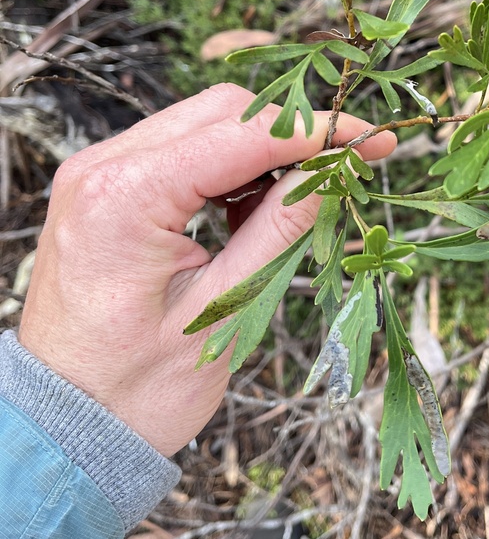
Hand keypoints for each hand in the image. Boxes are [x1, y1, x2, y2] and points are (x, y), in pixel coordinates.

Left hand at [18, 84, 395, 455]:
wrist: (67, 426)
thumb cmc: (135, 389)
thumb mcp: (225, 308)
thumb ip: (282, 227)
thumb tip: (334, 171)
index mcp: (125, 197)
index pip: (242, 135)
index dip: (316, 133)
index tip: (371, 140)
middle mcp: (102, 168)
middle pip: (222, 111)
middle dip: (291, 132)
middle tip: (345, 167)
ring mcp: (98, 173)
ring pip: (203, 123)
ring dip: (260, 149)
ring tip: (299, 197)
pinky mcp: (105, 188)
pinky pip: (180, 151)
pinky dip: (227, 166)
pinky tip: (252, 208)